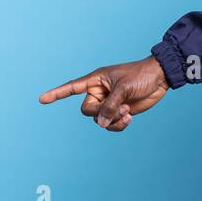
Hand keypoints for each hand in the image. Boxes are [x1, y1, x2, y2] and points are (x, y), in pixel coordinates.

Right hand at [37, 56, 169, 130]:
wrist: (160, 78)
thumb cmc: (141, 75)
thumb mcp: (124, 89)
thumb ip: (110, 106)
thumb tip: (101, 123)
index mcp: (96, 80)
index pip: (71, 88)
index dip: (56, 94)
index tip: (41, 100)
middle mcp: (100, 92)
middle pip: (87, 111)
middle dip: (101, 114)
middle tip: (119, 107)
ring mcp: (109, 103)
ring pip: (100, 120)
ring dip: (113, 120)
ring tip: (127, 111)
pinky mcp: (119, 111)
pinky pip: (111, 125)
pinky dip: (119, 125)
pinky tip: (130, 117)